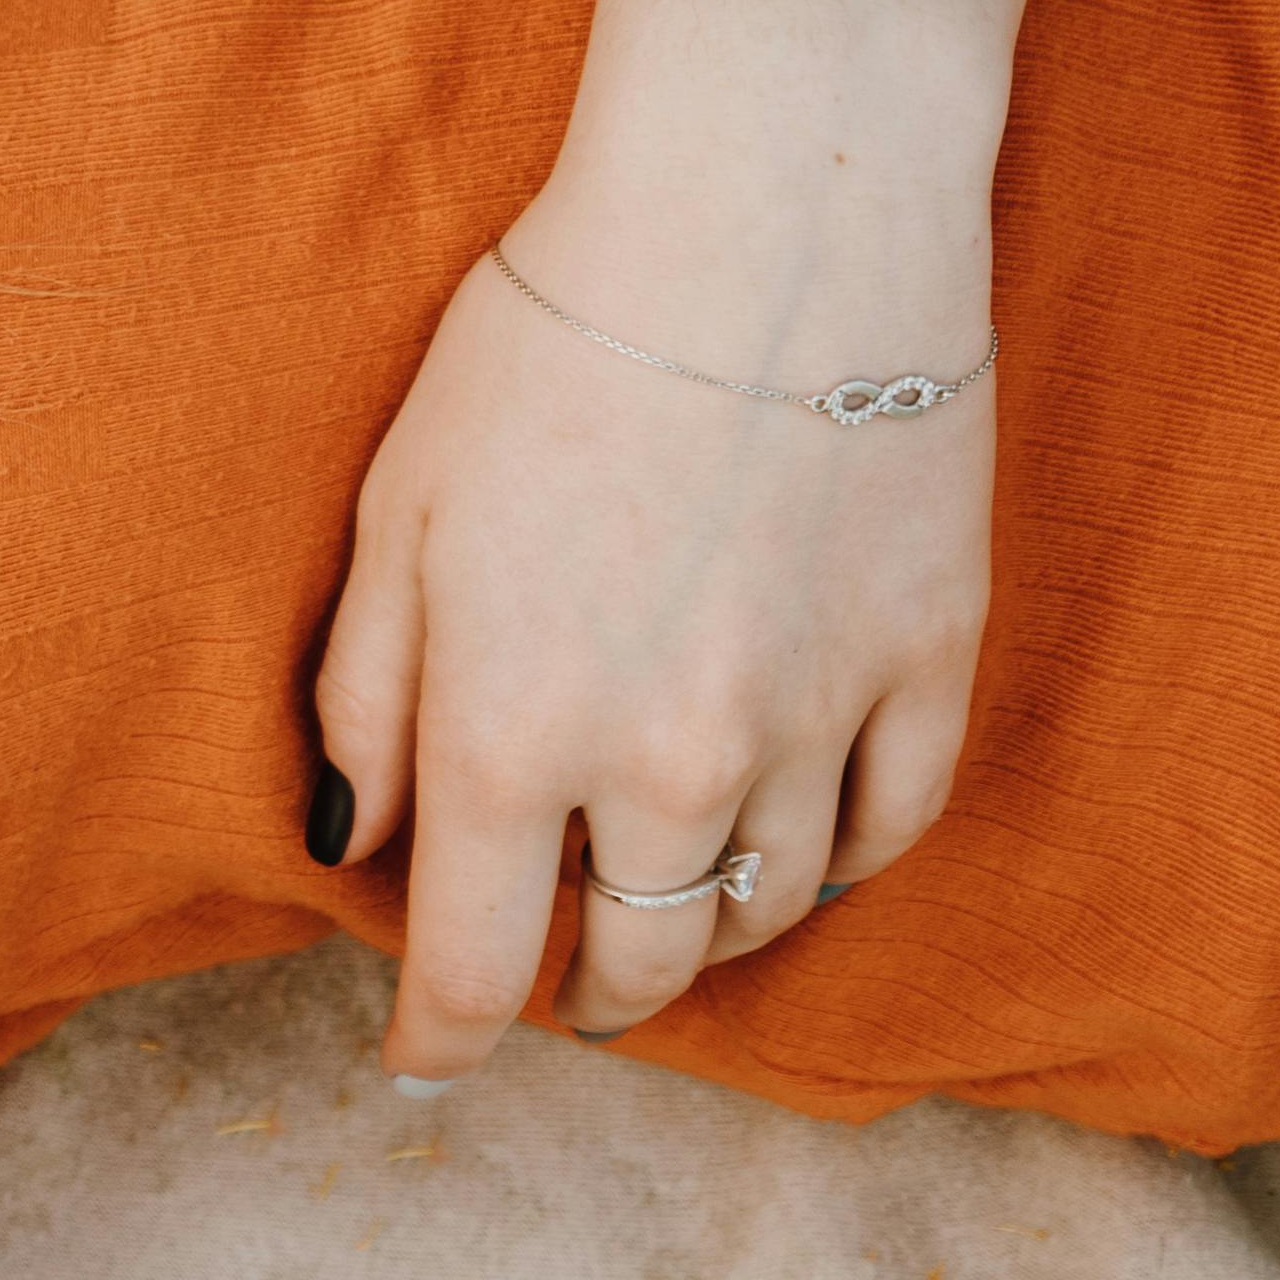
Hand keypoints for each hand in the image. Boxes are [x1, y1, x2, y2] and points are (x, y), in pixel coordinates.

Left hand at [314, 150, 992, 1082]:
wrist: (764, 219)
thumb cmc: (542, 353)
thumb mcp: (394, 523)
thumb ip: (364, 702)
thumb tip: (350, 846)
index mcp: (512, 737)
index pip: (473, 968)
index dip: (442, 1039)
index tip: (426, 1060)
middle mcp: (668, 763)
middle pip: (638, 963)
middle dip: (589, 998)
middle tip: (564, 988)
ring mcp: (816, 717)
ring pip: (765, 909)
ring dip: (708, 937)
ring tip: (671, 917)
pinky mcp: (930, 657)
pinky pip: (891, 826)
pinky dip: (836, 864)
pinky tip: (796, 855)